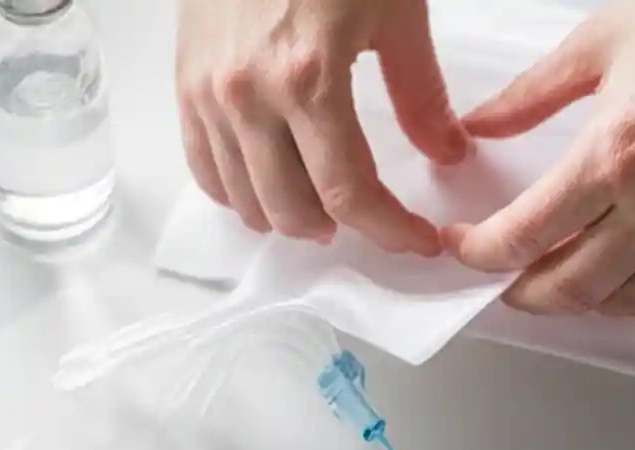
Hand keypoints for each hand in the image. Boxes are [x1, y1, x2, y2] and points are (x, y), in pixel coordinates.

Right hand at [176, 0, 469, 255]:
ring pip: (245, 199)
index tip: (416, 241)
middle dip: (342, 229)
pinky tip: (267, 189)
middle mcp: (248, 97)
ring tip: (323, 210)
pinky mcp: (186, 84)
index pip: (349, 192)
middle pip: (293, 209)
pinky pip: (204, 168)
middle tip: (372, 220)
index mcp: (308, 79)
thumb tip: (448, 153)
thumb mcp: (395, 13)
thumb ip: (421, 94)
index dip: (389, 230)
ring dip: (290, 218)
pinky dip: (237, 193)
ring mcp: (208, 94)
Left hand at [443, 0, 634, 314]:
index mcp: (613, 155)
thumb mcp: (598, 44)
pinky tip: (616, 274)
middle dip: (520, 292)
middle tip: (499, 277)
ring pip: (624, 299)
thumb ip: (528, 96)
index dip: (479, 253)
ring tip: (552, 276)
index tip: (462, 246)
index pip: (525, 235)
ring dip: (578, 300)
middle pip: (569, 287)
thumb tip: (479, 126)